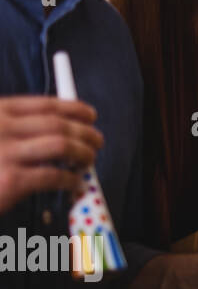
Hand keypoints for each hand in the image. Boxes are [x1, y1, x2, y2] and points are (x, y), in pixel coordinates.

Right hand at [0, 95, 102, 214]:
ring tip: (89, 160)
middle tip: (97, 141)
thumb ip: (14, 127)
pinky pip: (54, 176)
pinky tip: (75, 184)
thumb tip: (60, 127)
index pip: (45, 104)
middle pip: (58, 123)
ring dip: (83, 152)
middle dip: (84, 131)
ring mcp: (5, 154)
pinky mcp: (11, 182)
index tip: (90, 114)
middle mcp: (2, 128)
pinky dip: (71, 180)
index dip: (74, 108)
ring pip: (62, 145)